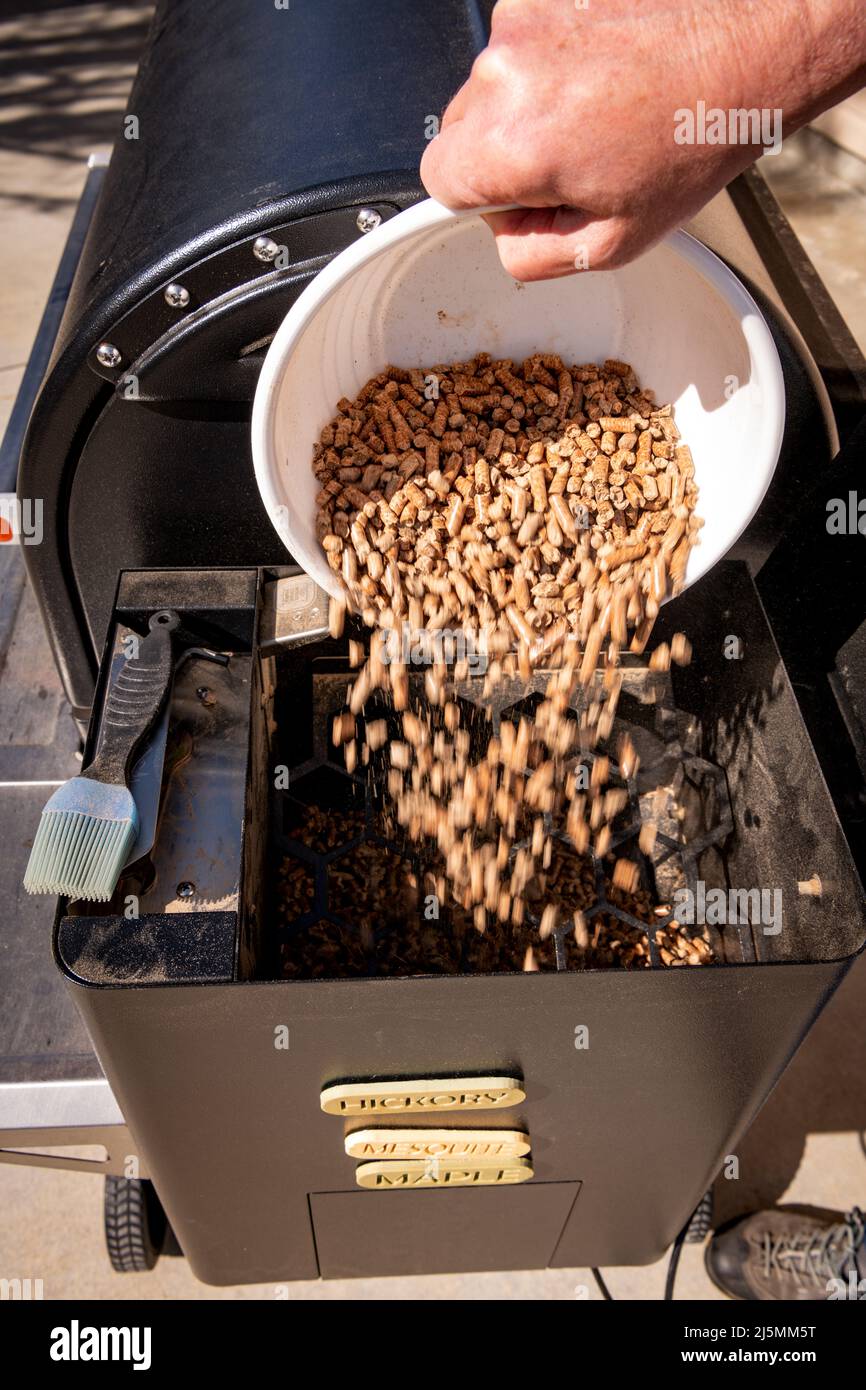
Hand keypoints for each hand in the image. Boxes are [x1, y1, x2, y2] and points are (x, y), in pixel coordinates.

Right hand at [420, 0, 865, 279]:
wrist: (752, 41)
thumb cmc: (696, 135)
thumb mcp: (615, 242)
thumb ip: (533, 256)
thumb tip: (506, 238)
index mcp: (512, 144)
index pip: (438, 180)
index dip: (482, 198)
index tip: (525, 195)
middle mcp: (504, 71)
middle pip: (462, 126)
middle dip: (508, 148)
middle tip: (579, 154)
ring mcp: (523, 17)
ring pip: (497, 80)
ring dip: (536, 98)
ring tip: (607, 105)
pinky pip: (527, 37)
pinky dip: (559, 54)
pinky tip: (611, 67)